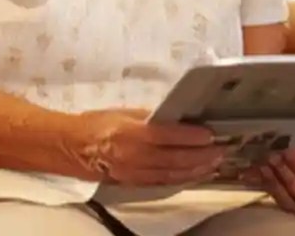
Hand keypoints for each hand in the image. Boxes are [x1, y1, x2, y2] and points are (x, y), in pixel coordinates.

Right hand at [75, 109, 224, 185]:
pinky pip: (162, 182)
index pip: (167, 136)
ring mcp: (134, 172)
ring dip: (196, 170)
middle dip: (201, 156)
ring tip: (214, 163)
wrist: (73, 148)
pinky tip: (196, 174)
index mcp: (131, 133)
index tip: (210, 134)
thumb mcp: (125, 112)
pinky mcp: (134, 182)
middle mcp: (134, 156)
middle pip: (174, 159)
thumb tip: (178, 117)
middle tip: (221, 150)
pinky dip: (182, 178)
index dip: (190, 136)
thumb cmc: (100, 123)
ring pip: (171, 174)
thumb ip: (152, 117)